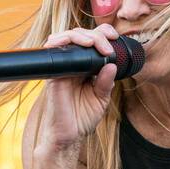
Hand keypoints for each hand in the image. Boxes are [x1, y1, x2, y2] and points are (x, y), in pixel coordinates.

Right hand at [36, 23, 120, 151]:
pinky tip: (79, 45)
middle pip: (80, 35)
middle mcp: (72, 64)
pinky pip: (55, 51)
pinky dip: (63, 42)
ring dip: (81, 35)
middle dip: (96, 35)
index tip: (115, 36)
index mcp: (85, 67)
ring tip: (94, 43)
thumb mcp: (101, 98)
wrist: (69, 135)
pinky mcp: (54, 73)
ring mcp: (61, 67)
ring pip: (67, 38)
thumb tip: (113, 64)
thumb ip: (107, 82)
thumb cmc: (83, 117)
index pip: (91, 42)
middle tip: (108, 46)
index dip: (103, 34)